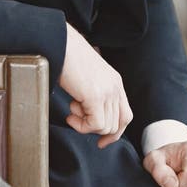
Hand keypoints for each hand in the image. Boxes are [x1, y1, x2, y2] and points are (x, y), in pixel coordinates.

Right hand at [59, 23, 132, 147]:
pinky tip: (70, 115)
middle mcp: (115, 86)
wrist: (60, 44)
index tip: (101, 141)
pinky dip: (81, 126)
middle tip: (76, 119)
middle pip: (116, 125)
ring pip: (105, 128)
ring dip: (86, 125)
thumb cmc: (68, 58)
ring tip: (72, 110)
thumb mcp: (88, 77)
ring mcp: (107, 91)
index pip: (125, 115)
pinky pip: (95, 125)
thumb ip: (95, 93)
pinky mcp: (96, 96)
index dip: (115, 132)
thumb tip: (91, 117)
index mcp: (115, 81)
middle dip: (95, 129)